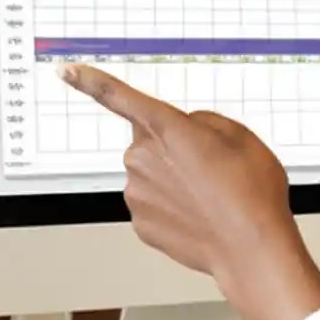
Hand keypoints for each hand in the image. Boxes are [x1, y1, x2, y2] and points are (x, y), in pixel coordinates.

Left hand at [59, 62, 319, 319]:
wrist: (252, 248)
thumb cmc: (251, 194)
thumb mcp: (240, 136)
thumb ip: (205, 121)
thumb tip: (187, 129)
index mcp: (167, 128)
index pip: (119, 96)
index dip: (90, 80)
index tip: (67, 71)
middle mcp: (143, 158)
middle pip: (151, 141)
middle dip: (176, 148)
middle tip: (213, 168)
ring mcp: (137, 193)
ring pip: (152, 174)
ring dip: (175, 180)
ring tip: (212, 196)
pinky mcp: (140, 223)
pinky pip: (153, 204)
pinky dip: (173, 207)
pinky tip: (200, 215)